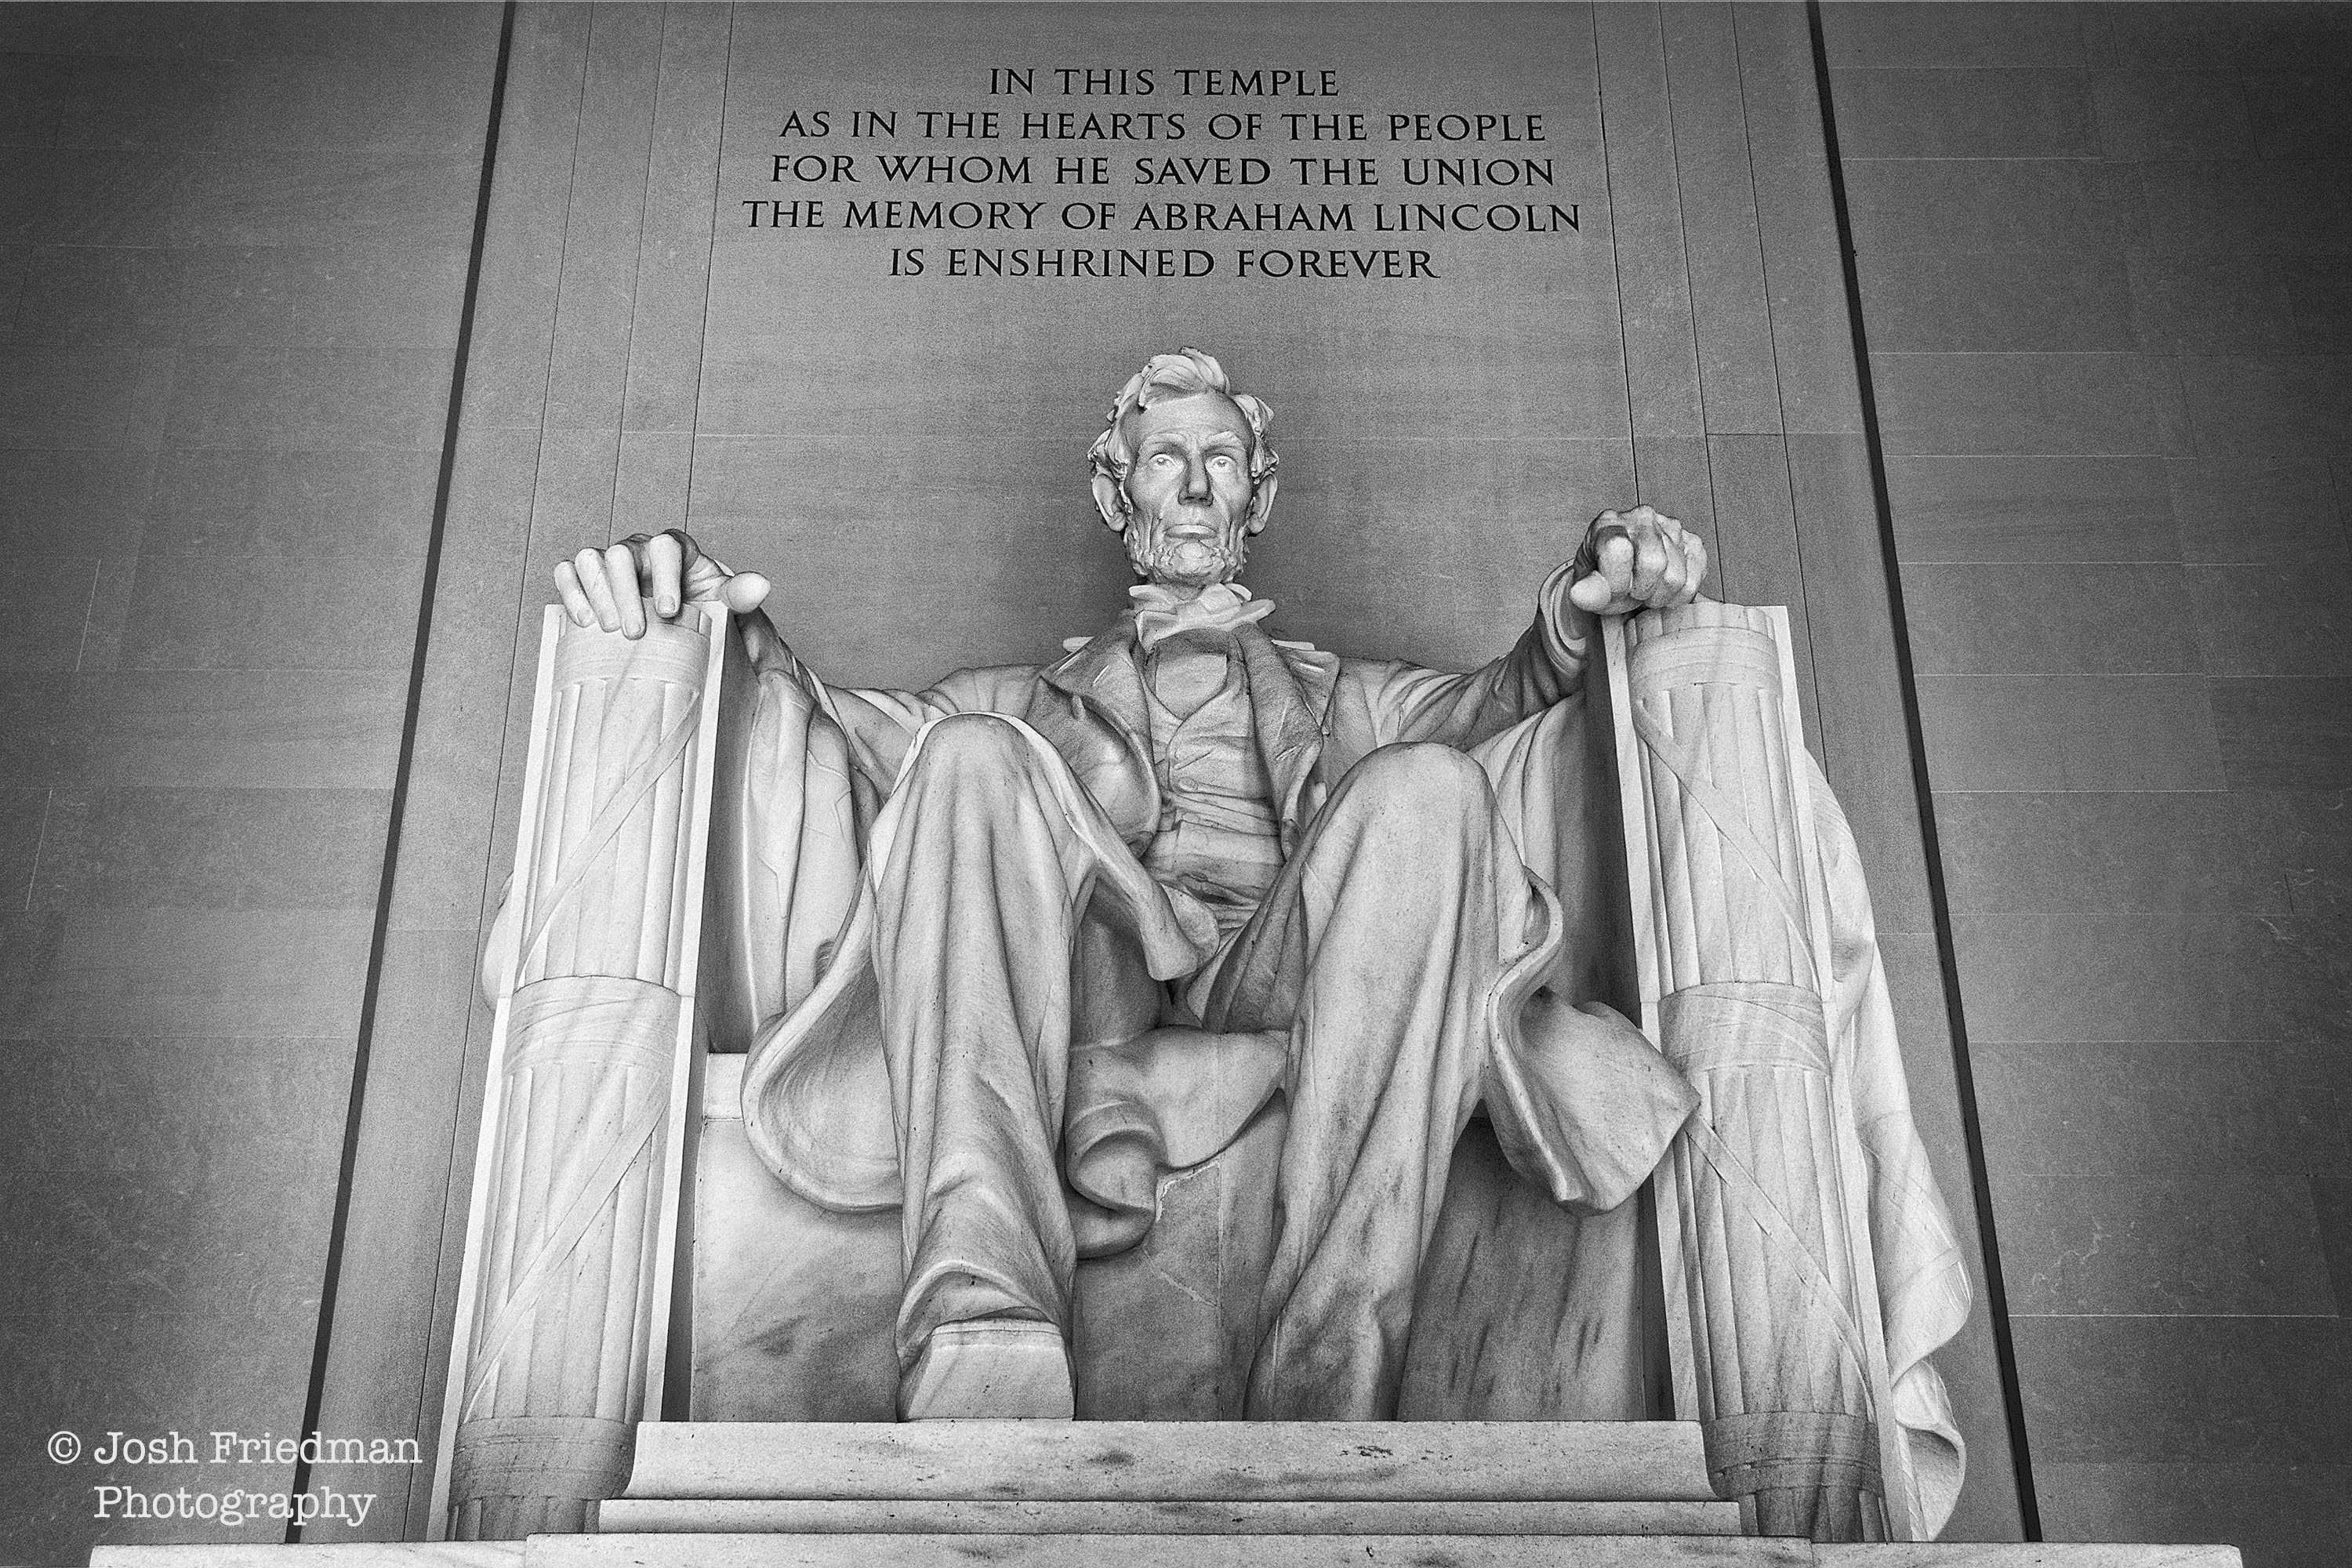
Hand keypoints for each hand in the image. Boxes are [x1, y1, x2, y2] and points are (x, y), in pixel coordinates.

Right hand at [552, 530, 771, 637]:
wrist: (677, 621)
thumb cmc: (700, 607)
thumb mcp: (724, 602)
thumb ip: (740, 594)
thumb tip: (762, 586)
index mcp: (673, 548)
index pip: (665, 546)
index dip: (664, 575)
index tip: (669, 611)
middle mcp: (637, 548)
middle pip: (621, 555)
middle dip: (626, 594)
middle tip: (636, 632)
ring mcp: (608, 561)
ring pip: (590, 559)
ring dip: (597, 594)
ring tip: (609, 630)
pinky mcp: (586, 577)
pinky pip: (568, 572)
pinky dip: (571, 592)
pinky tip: (584, 622)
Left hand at [1565, 505, 1706, 616]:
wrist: (1625, 576)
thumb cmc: (1604, 578)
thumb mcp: (1587, 587)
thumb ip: (1586, 591)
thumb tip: (1579, 594)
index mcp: (1609, 523)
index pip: (1619, 550)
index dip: (1616, 581)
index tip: (1611, 587)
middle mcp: (1642, 517)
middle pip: (1654, 563)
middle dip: (1640, 589)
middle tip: (1631, 590)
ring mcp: (1671, 527)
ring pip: (1676, 577)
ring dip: (1659, 595)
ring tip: (1646, 589)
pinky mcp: (1693, 543)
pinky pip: (1693, 580)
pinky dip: (1677, 595)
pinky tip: (1663, 586)